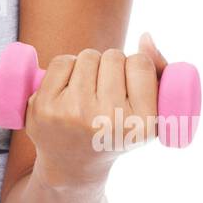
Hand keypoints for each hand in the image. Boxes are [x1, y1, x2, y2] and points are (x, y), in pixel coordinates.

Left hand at [25, 32, 169, 186]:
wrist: (72, 165)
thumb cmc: (115, 132)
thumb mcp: (147, 114)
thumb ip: (158, 73)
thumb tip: (145, 37)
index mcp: (141, 123)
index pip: (140, 63)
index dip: (136, 66)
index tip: (131, 85)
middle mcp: (108, 120)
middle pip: (113, 56)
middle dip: (111, 66)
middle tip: (107, 91)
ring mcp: (74, 113)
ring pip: (88, 56)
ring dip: (90, 65)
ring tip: (89, 90)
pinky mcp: (45, 107)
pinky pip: (62, 61)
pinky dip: (67, 67)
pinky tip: (69, 89)